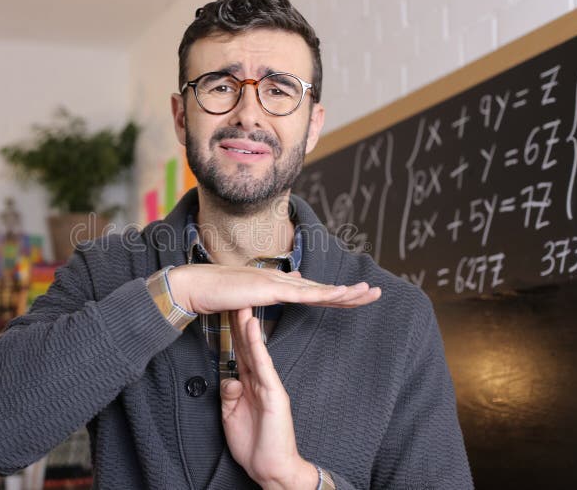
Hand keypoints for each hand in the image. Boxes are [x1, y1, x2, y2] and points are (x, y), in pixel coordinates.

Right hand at [167, 264, 380, 314]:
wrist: (198, 285)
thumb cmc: (219, 293)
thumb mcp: (250, 295)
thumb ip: (271, 291)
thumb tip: (290, 283)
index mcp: (280, 284)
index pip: (315, 292)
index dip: (338, 295)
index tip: (359, 297)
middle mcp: (283, 280)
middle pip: (324, 288)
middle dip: (352, 292)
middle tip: (377, 293)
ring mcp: (277, 283)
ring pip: (319, 289)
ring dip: (346, 292)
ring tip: (368, 293)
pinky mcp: (269, 289)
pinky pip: (302, 294)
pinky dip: (324, 294)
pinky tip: (341, 295)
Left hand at [220, 307, 319, 488]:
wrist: (272, 469)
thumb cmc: (255, 445)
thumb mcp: (232, 417)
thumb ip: (229, 395)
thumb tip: (228, 378)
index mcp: (250, 384)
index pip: (240, 352)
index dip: (232, 332)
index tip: (225, 311)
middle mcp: (260, 380)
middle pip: (247, 345)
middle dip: (240, 322)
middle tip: (235, 297)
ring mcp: (269, 385)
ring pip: (256, 350)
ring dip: (248, 327)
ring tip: (243, 304)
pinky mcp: (275, 393)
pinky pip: (263, 365)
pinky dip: (257, 346)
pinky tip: (253, 330)